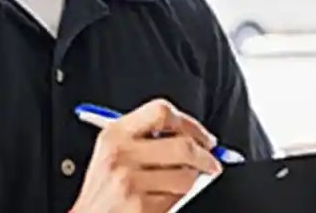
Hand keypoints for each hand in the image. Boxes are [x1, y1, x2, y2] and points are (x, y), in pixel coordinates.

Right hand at [69, 98, 221, 212]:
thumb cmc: (104, 187)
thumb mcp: (113, 152)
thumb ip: (145, 138)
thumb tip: (192, 137)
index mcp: (115, 134)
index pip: (161, 112)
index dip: (189, 123)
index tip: (202, 136)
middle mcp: (121, 154)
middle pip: (182, 145)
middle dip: (205, 156)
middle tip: (211, 162)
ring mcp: (130, 181)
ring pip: (185, 175)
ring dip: (192, 180)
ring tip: (182, 182)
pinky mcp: (140, 206)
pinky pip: (176, 198)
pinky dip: (179, 198)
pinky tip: (167, 197)